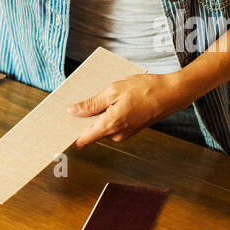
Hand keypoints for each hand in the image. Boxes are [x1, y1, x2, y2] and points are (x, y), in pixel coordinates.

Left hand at [66, 72, 181, 148]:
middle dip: (82, 118)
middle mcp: (117, 134)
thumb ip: (91, 104)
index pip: (83, 139)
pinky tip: (110, 99)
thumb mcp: (113, 91)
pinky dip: (107, 113)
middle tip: (72, 101)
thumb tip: (72, 112)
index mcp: (110, 126)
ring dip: (96, 113)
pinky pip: (112, 123)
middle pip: (91, 131)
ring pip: (102, 125)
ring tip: (96, 95)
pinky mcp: (131, 128)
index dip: (69, 134)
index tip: (57, 128)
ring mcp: (125, 133)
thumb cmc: (145, 89)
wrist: (171, 94)